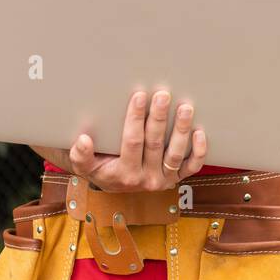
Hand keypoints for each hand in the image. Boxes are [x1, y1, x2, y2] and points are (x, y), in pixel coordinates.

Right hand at [65, 88, 206, 190]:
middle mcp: (147, 179)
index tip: (139, 96)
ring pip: (176, 153)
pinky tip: (199, 131)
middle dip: (159, 117)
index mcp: (125, 174)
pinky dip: (199, 150)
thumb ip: (81, 155)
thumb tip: (83, 140)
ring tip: (185, 108)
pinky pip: (192, 166)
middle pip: (155, 144)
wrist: (115, 184)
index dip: (135, 118)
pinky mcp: (177, 177)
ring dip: (181, 129)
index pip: (132, 142)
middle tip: (163, 95)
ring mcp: (164, 179)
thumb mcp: (84, 166)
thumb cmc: (100, 168)